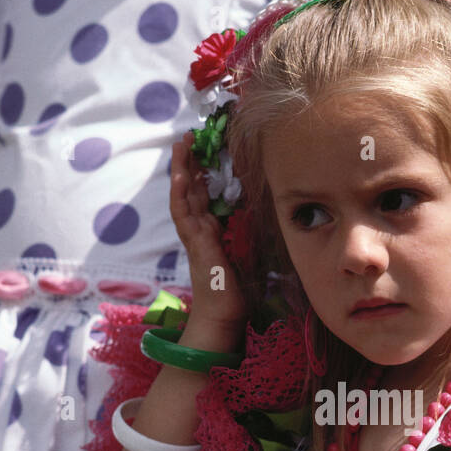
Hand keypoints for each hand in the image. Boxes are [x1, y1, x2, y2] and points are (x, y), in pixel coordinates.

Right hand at [170, 135, 245, 331]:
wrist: (225, 315)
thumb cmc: (238, 289)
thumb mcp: (250, 251)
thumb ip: (252, 231)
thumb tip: (269, 211)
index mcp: (212, 230)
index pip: (205, 194)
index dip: (204, 171)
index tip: (208, 149)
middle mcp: (201, 228)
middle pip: (192, 188)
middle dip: (191, 161)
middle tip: (191, 136)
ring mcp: (195, 234)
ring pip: (184, 195)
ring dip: (182, 169)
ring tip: (182, 145)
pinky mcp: (195, 243)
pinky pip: (183, 214)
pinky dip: (180, 193)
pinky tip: (181, 174)